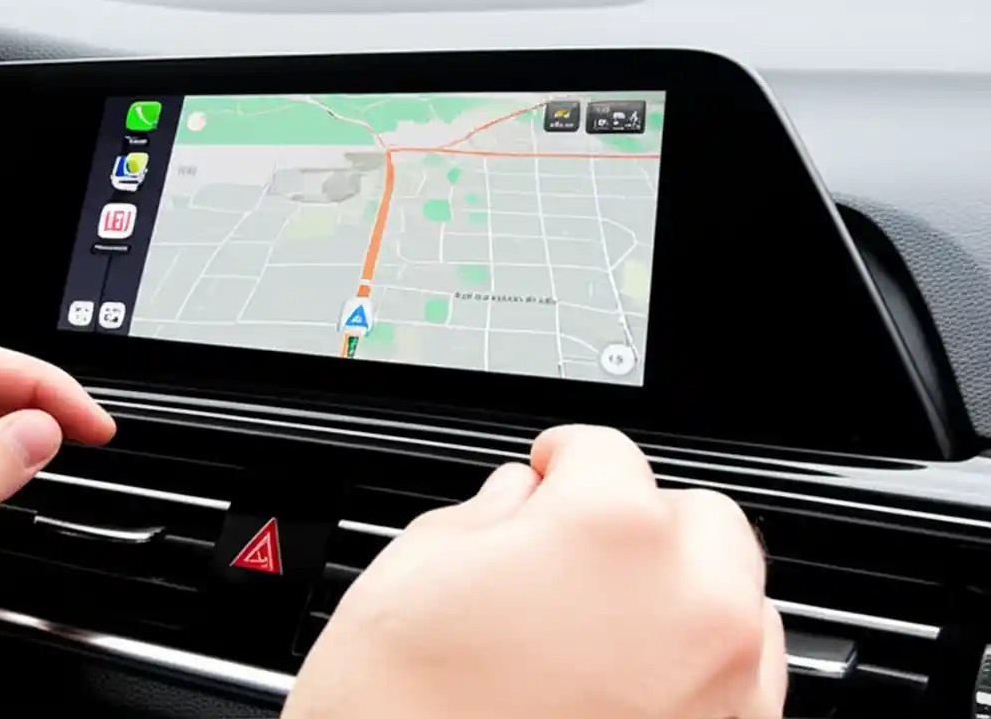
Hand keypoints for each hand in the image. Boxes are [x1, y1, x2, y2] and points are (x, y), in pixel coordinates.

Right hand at [285, 426, 785, 718]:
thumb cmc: (393, 717)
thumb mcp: (406, 580)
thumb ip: (481, 516)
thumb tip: (516, 499)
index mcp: (606, 530)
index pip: (603, 450)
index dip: (561, 460)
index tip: (549, 474)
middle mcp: (689, 604)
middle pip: (695, 518)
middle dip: (636, 522)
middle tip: (571, 555)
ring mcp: (723, 690)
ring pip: (734, 599)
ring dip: (680, 594)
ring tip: (600, 628)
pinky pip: (747, 681)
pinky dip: (701, 667)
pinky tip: (627, 683)